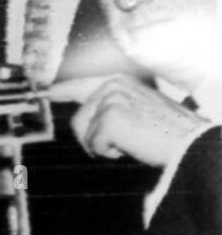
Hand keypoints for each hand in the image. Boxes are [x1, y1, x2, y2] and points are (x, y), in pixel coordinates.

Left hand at [71, 76, 211, 166]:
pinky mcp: (109, 119)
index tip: (45, 93)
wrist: (189, 143)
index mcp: (117, 81)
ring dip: (102, 145)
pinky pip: (94, 145)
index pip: (79, 85)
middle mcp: (110, 86)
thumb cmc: (166, 130)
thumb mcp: (136, 107)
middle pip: (77, 119)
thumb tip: (82, 110)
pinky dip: (109, 153)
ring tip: (130, 142)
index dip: (60, 91)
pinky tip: (131, 147)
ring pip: (83, 133)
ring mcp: (109, 100)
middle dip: (93, 137)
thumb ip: (110, 104)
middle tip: (123, 141)